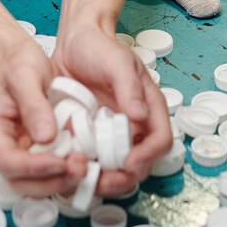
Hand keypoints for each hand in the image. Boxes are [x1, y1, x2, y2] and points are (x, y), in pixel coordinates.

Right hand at [0, 36, 87, 196]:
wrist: (20, 59)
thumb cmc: (17, 62)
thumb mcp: (25, 74)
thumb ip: (33, 104)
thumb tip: (46, 137)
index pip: (7, 160)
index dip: (34, 167)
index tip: (61, 161)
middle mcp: (1, 146)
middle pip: (19, 181)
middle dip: (50, 181)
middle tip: (80, 168)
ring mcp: (17, 151)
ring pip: (34, 184)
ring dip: (60, 182)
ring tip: (86, 167)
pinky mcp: (34, 152)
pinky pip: (47, 173)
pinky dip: (65, 174)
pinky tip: (85, 164)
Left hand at [53, 21, 171, 196]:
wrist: (72, 44)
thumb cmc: (100, 48)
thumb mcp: (117, 61)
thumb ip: (129, 86)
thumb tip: (140, 114)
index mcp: (148, 110)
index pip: (160, 141)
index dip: (148, 156)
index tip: (128, 163)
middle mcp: (132, 128)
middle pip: (138, 165)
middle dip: (122, 179)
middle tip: (102, 181)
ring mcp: (109, 136)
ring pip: (113, 171)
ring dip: (101, 181)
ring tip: (81, 179)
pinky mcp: (88, 140)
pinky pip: (89, 163)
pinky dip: (80, 171)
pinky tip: (66, 169)